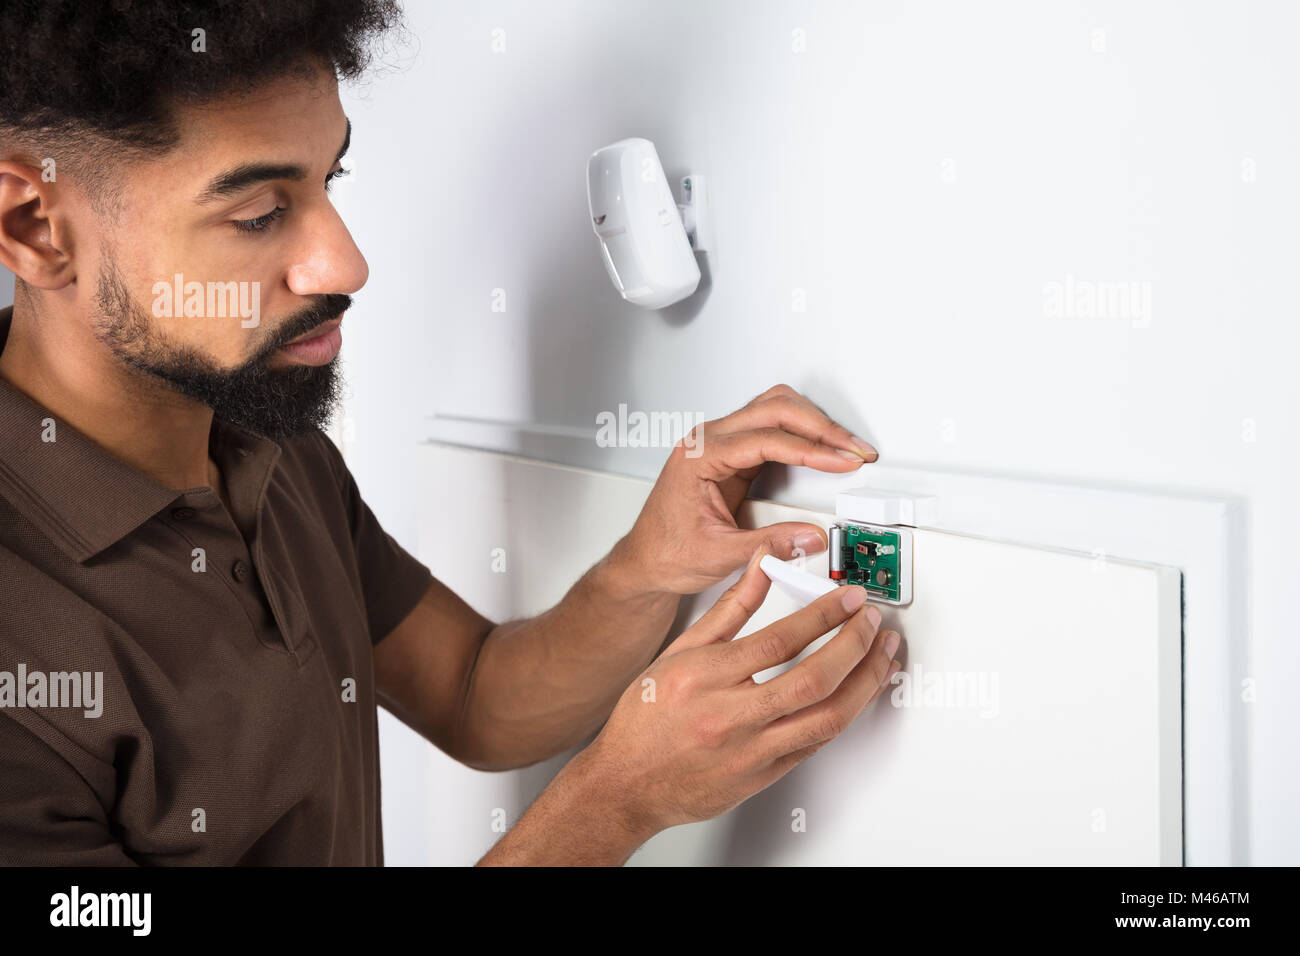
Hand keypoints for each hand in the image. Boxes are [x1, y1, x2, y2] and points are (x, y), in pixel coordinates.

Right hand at [579, 546, 901, 839]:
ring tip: (881, 656)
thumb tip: (762, 567)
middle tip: (872, 622)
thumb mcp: (681, 650)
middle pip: (813, 678)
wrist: (627, 783)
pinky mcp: (763, 776)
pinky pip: (815, 744)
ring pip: (826, 717)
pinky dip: (843, 714)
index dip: (826, 614)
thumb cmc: (646, 719)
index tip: (850, 598)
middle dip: (854, 644)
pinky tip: (857, 694)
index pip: (781, 639)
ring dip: (864, 682)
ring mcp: (751, 751)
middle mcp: (731, 716)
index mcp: (708, 677)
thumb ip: (730, 608)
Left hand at [612, 384, 876, 595]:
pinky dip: (803, 435)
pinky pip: (773, 428)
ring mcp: (720, 444)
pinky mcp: (732, 454)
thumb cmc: (665, 552)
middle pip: (774, 409)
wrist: (645, 561)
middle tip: (853, 450)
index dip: (810, 448)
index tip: (841, 460)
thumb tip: (810, 535)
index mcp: (698, 457)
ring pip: (775, 409)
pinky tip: (823, 450)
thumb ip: (768, 544)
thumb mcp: (720, 554)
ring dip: (814, 424)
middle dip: (820, 427)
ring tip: (845, 448)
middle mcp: (707, 441)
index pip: (765, 439)